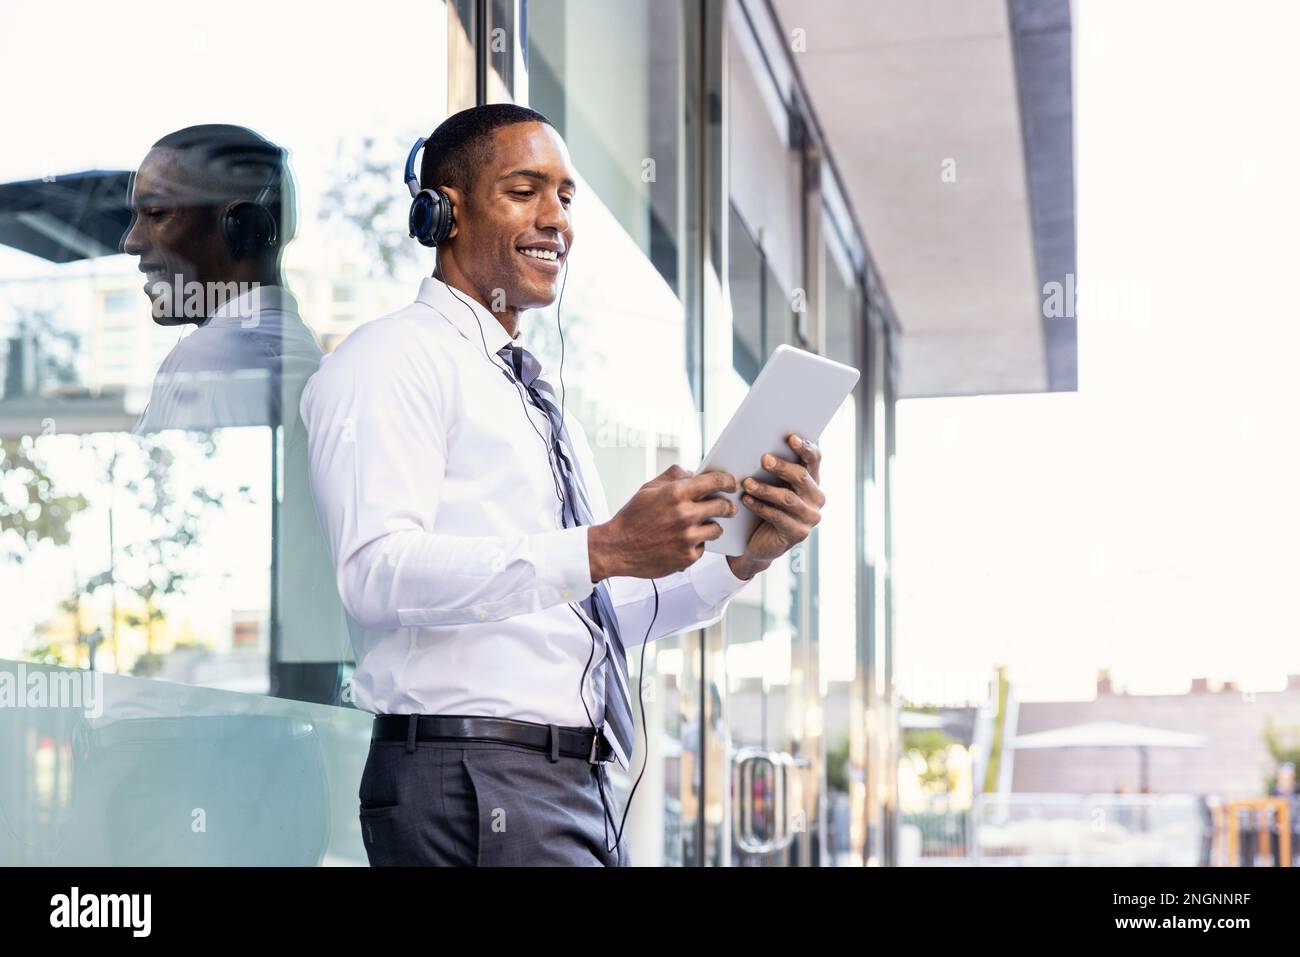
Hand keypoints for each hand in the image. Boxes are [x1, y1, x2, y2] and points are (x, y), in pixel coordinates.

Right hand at [589, 465, 738, 580]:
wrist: (617, 548)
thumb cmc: (632, 516)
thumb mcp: (649, 488)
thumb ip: (674, 476)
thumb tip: (694, 473)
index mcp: (676, 493)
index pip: (715, 481)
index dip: (728, 481)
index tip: (732, 484)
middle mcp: (684, 514)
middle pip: (722, 506)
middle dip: (727, 506)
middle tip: (728, 508)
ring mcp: (687, 538)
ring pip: (717, 529)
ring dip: (712, 527)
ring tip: (703, 526)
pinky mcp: (687, 557)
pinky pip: (703, 547)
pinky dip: (696, 544)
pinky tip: (683, 542)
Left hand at [734, 433, 823, 571]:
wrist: (757, 543)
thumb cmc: (763, 506)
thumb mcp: (770, 485)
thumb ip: (771, 468)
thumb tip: (760, 449)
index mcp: (812, 481)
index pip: (814, 459)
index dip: (805, 448)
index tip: (791, 438)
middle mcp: (816, 498)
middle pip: (802, 477)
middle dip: (783, 467)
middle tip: (764, 459)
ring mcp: (810, 518)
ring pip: (788, 498)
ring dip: (766, 489)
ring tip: (747, 482)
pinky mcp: (798, 534)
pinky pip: (778, 517)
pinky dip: (760, 506)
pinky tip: (746, 500)